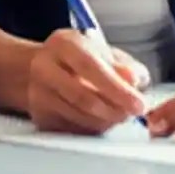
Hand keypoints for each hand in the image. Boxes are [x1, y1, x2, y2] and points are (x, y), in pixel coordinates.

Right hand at [27, 29, 148, 134]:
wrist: (36, 69)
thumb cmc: (75, 58)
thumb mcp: (100, 49)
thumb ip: (122, 64)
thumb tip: (134, 81)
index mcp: (63, 44)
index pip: (89, 67)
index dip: (116, 88)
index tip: (138, 104)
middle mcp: (45, 68)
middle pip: (82, 97)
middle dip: (115, 110)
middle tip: (133, 113)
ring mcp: (38, 95)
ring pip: (80, 118)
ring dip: (107, 121)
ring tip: (119, 113)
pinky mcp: (40, 117)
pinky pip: (74, 130)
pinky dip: (94, 127)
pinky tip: (100, 117)